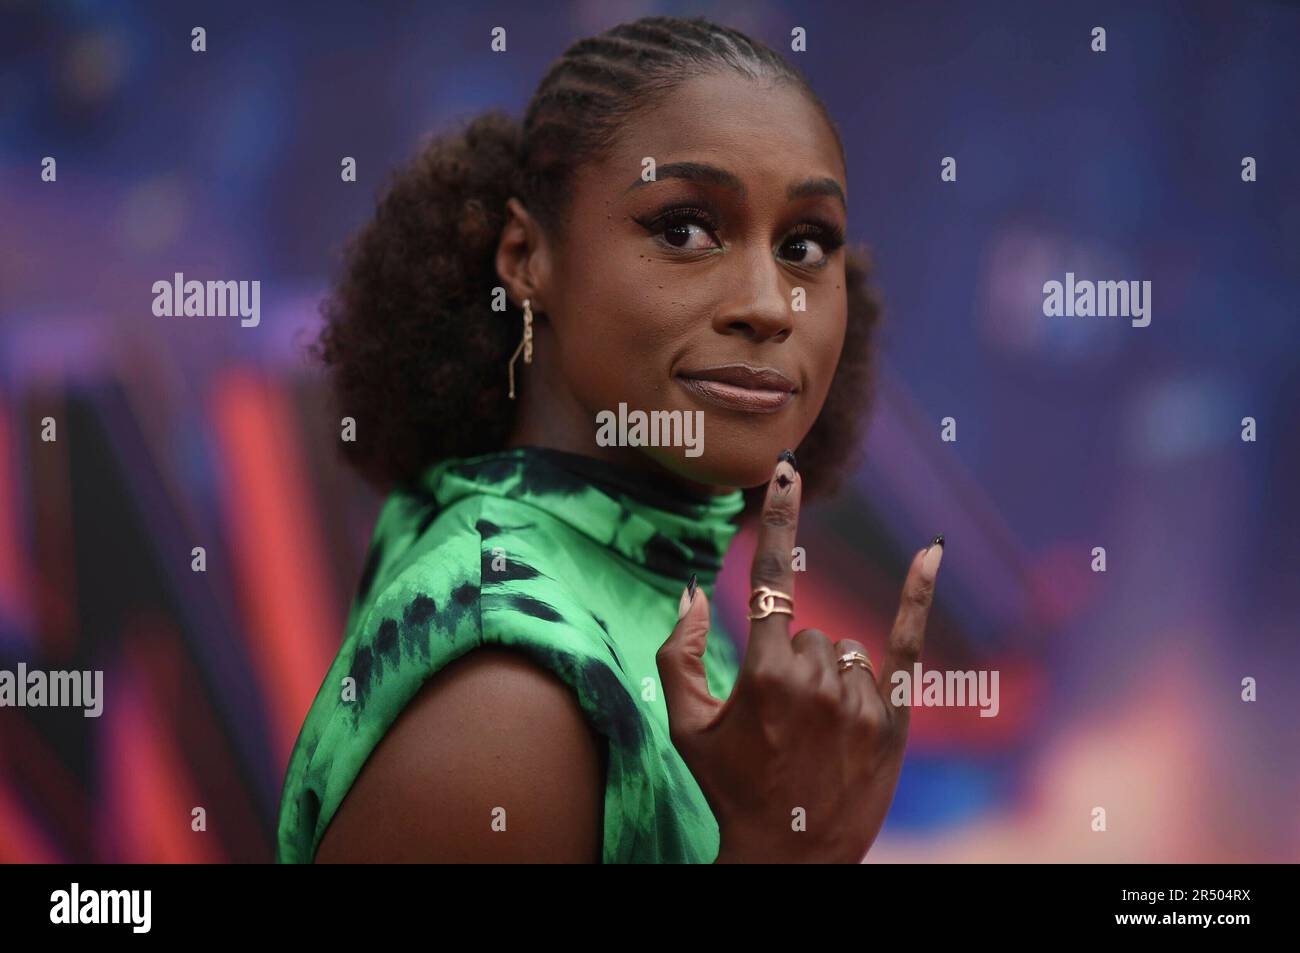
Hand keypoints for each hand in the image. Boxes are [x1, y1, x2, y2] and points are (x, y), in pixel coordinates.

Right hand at [656, 450, 943, 862]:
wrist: (788, 859)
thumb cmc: (728, 790)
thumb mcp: (687, 728)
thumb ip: (678, 655)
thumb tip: (692, 592)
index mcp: (763, 675)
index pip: (770, 581)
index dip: (779, 520)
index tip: (785, 470)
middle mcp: (816, 679)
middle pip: (807, 632)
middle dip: (789, 663)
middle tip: (780, 723)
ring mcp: (860, 699)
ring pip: (843, 649)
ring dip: (826, 675)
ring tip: (814, 734)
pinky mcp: (893, 719)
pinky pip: (905, 644)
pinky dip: (916, 596)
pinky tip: (931, 552)